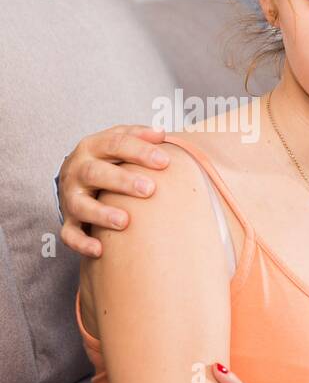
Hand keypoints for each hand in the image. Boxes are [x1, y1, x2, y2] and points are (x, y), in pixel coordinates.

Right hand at [59, 124, 170, 257]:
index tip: (165, 161)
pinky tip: (100, 249)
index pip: (114, 144)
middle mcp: (77, 171)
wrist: (77, 177)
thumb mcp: (119, 140)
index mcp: (92, 147)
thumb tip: (161, 133)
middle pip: (95, 173)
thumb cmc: (108, 158)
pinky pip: (70, 234)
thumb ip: (138, 135)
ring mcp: (71, 197)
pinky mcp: (69, 220)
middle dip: (122, 181)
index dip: (139, 151)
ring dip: (101, 213)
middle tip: (149, 189)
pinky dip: (82, 243)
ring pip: (80, 205)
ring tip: (124, 221)